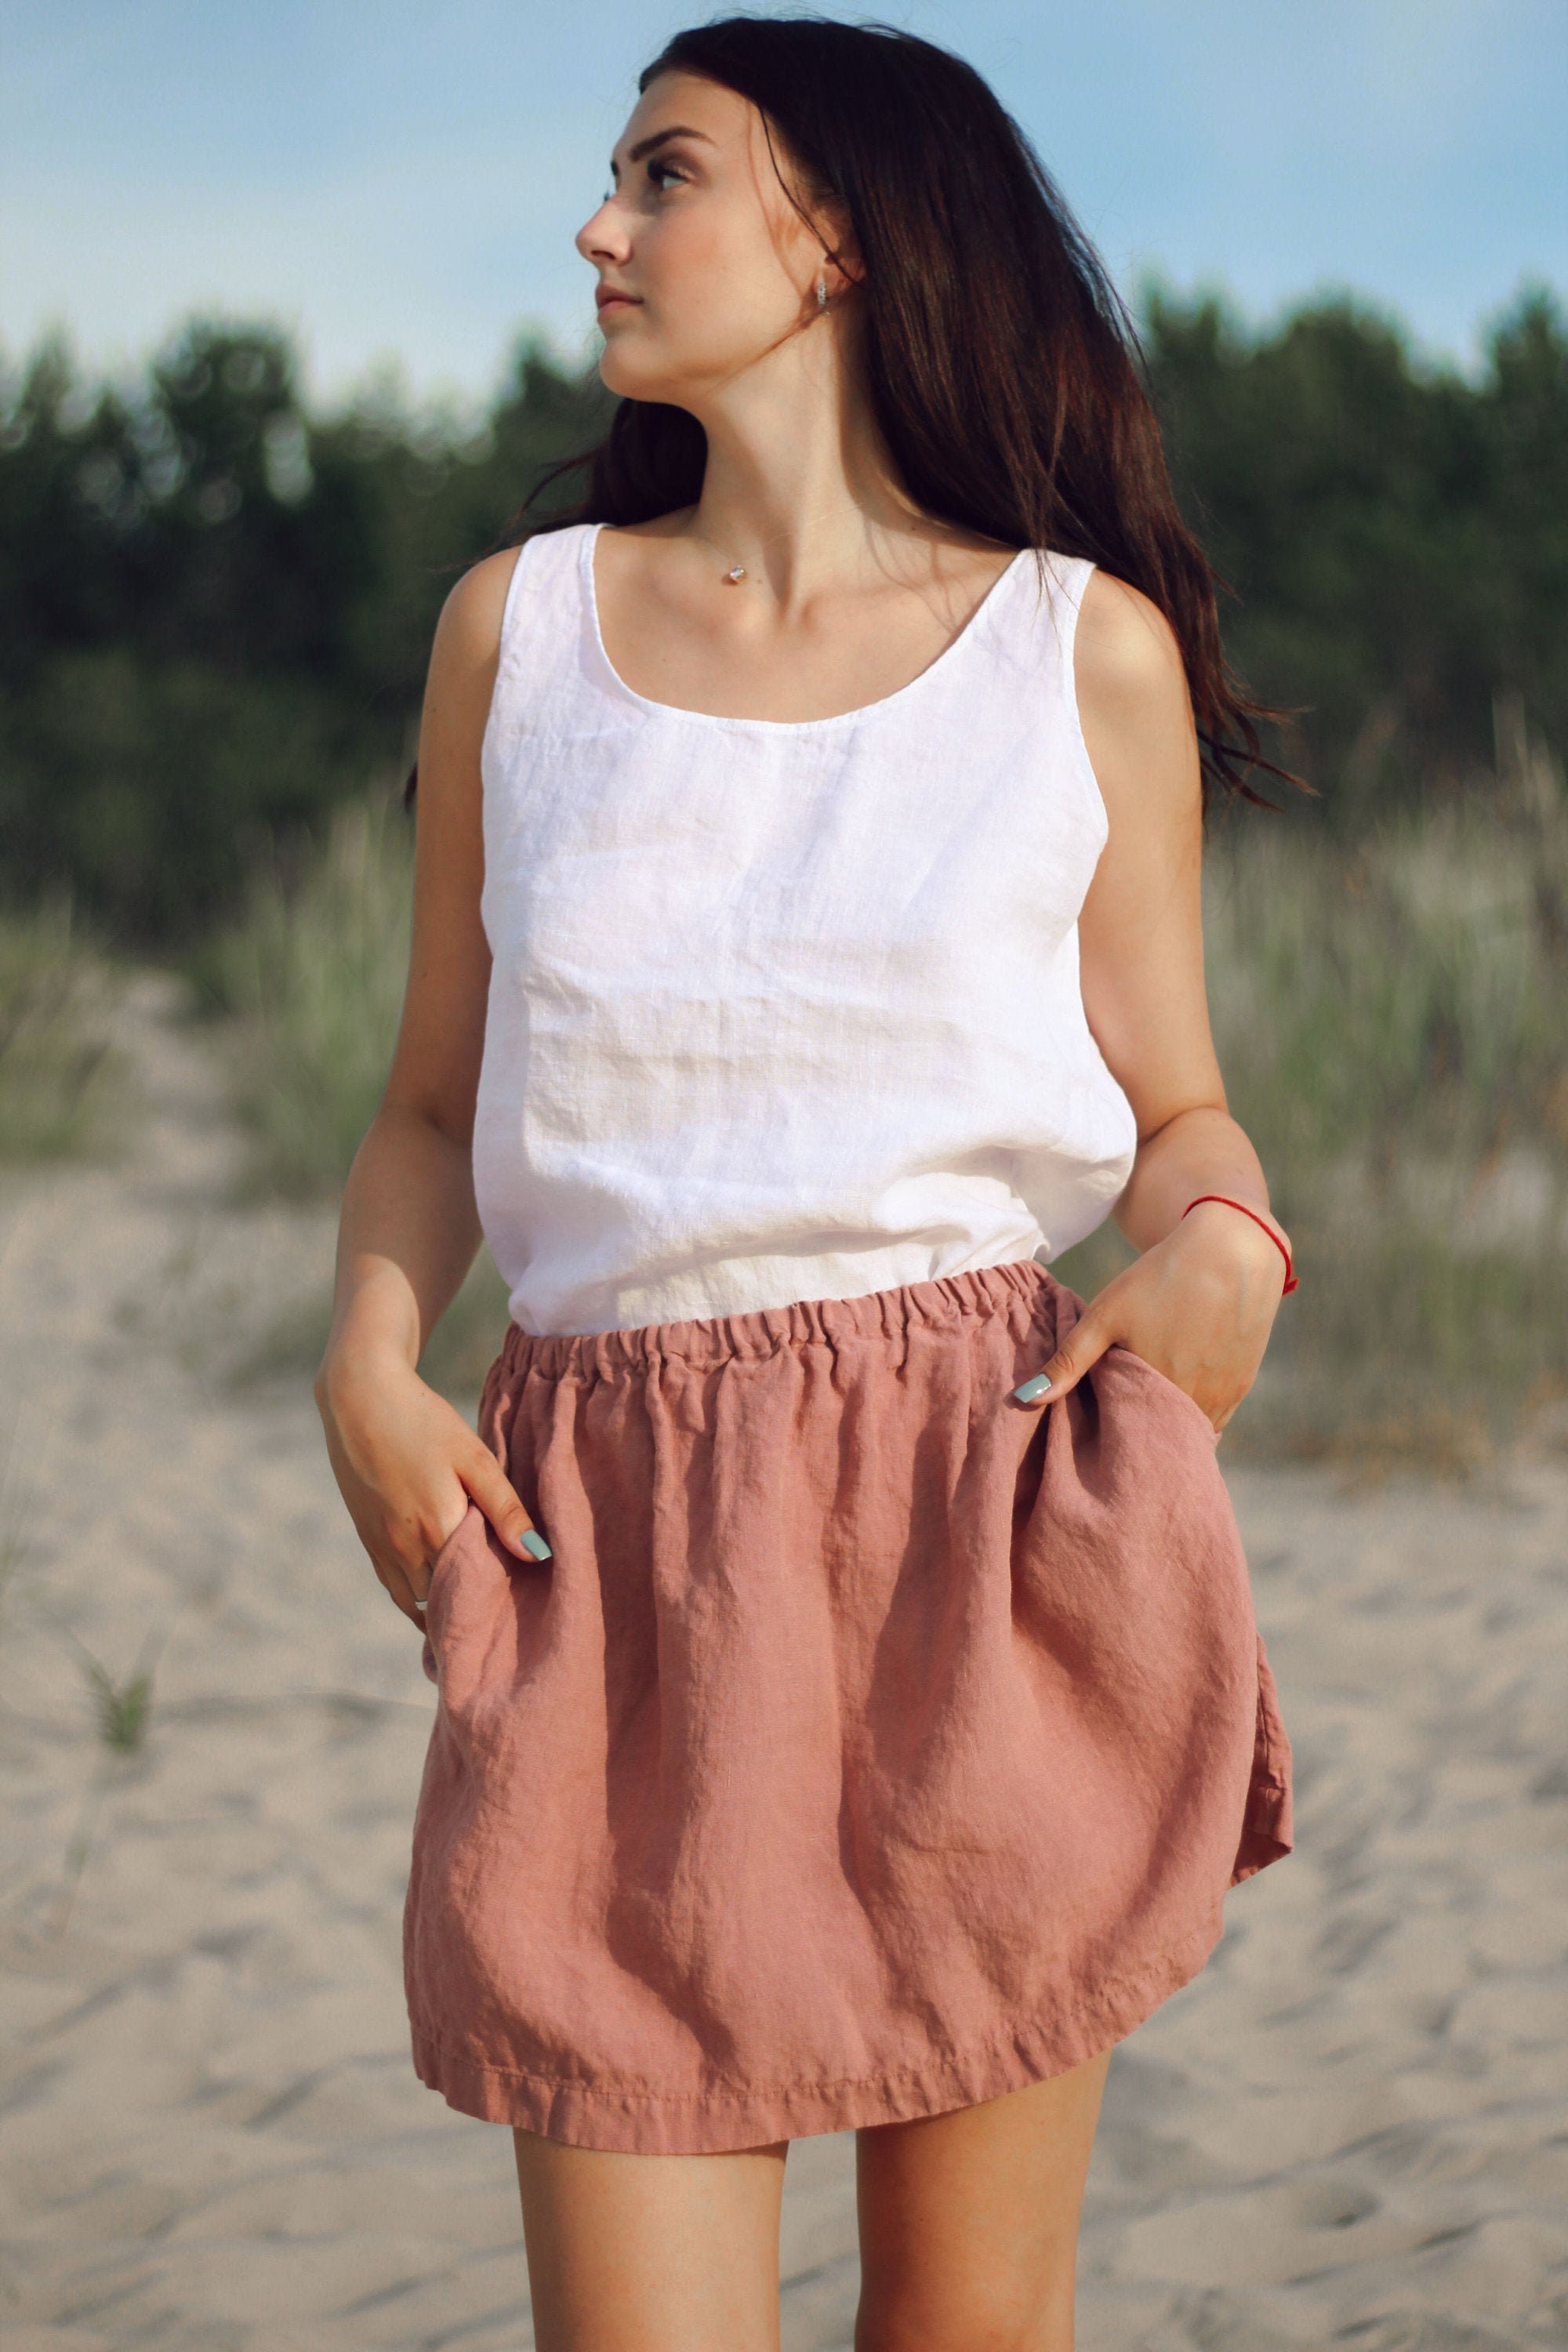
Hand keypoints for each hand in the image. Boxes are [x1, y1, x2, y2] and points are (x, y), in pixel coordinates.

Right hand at [315, 1347, 544, 1625]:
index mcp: (439, 1529)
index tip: (520, 1598)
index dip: (497, 1595)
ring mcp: (383, 1547)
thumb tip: (538, 1554)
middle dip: (471, 1605)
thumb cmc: (424, 1423)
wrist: (359, 1399)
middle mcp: (407, 1549)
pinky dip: (415, 1601)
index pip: (475, 1587)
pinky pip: (393, 1589)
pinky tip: (434, 1601)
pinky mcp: (368, 1539)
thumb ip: (506, 1509)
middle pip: (445, 1599)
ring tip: (472, 1608)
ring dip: (442, 1606)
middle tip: (501, 1608)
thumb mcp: (474, 1459)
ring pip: (417, 1600)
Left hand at [1011, 1199, 1290, 1432]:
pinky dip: (1192, 1417)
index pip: (1124, 1439)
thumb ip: (1068, 1361)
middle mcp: (1193, 1407)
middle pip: (1156, 1438)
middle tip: (1116, 1422)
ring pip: (1187, 1433)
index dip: (1106, 1437)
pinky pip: (1212, 1420)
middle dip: (1135, 1439)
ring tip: (1142, 1411)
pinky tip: (1174, 1397)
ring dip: (1166, 1430)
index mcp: (1154, 1395)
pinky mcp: (1239, 1388)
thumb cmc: (1162, 1280)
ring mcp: (1221, 1400)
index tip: (1093, 1428)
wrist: (1232, 1250)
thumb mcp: (1107, 1315)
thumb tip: (1024, 1399)